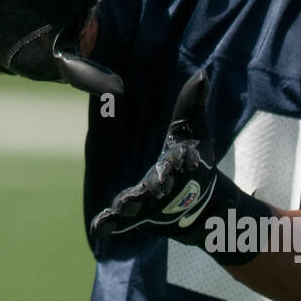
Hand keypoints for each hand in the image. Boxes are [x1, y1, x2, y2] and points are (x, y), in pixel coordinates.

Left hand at [91, 70, 216, 239]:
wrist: (198, 209)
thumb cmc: (194, 163)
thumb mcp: (194, 133)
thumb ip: (192, 107)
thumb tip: (203, 73)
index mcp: (182, 165)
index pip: (184, 161)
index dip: (186, 161)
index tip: (188, 158)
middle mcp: (169, 187)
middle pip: (164, 185)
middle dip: (162, 185)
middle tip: (156, 187)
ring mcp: (151, 205)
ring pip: (142, 205)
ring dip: (133, 205)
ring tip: (121, 207)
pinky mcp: (135, 217)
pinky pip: (119, 221)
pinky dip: (109, 223)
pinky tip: (97, 226)